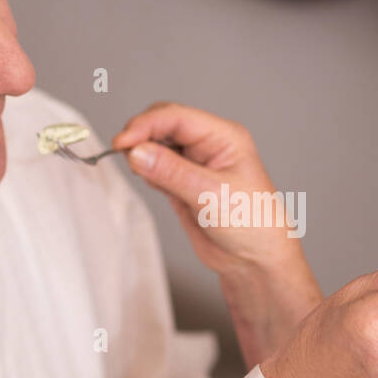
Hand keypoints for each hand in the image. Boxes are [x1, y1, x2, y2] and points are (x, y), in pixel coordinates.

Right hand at [113, 102, 311, 277]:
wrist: (254, 260)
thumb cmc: (252, 224)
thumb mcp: (211, 195)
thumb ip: (172, 173)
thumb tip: (137, 152)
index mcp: (223, 137)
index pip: (176, 117)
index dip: (146, 125)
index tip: (123, 142)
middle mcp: (208, 145)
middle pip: (163, 125)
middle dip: (141, 135)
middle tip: (124, 154)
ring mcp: (194, 164)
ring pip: (156, 145)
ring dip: (142, 154)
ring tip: (141, 173)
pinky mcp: (182, 184)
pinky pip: (155, 168)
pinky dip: (146, 171)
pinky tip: (150, 182)